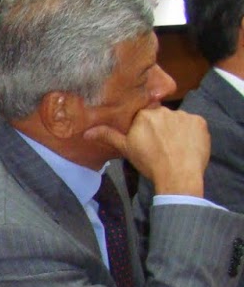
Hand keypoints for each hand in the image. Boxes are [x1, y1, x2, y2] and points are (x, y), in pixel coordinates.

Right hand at [87, 103, 208, 197]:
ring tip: (175, 147)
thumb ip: (108, 136)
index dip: (144, 128)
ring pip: (177, 120)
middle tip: (160, 145)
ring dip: (176, 130)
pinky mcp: (200, 122)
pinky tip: (187, 146)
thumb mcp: (126, 150)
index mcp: (144, 115)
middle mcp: (164, 111)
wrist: (178, 176)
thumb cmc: (149, 163)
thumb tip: (86, 132)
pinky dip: (191, 133)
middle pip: (161, 116)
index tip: (145, 140)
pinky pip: (194, 124)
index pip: (143, 116)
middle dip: (160, 127)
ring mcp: (184, 115)